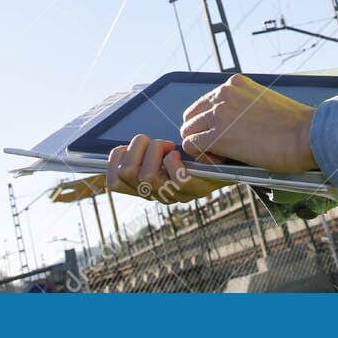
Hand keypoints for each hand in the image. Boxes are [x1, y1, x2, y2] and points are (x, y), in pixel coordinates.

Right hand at [105, 134, 225, 202]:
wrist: (223, 167)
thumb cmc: (187, 156)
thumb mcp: (157, 157)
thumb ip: (139, 155)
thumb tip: (121, 148)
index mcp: (142, 188)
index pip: (113, 182)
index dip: (115, 160)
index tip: (130, 147)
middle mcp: (155, 194)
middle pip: (127, 172)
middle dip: (137, 147)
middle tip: (155, 142)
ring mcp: (174, 195)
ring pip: (147, 175)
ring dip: (155, 150)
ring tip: (168, 146)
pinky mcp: (194, 190)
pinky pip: (177, 180)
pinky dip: (173, 162)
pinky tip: (177, 155)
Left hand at [180, 73, 316, 172]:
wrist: (307, 136)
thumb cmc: (293, 126)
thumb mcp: (263, 103)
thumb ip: (241, 109)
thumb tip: (228, 127)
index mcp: (234, 83)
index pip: (206, 103)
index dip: (211, 123)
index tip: (226, 136)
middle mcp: (223, 93)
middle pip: (192, 116)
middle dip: (201, 134)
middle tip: (221, 149)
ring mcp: (218, 113)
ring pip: (189, 131)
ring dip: (201, 146)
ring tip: (224, 156)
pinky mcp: (217, 136)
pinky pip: (192, 146)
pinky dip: (203, 156)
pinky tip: (223, 160)